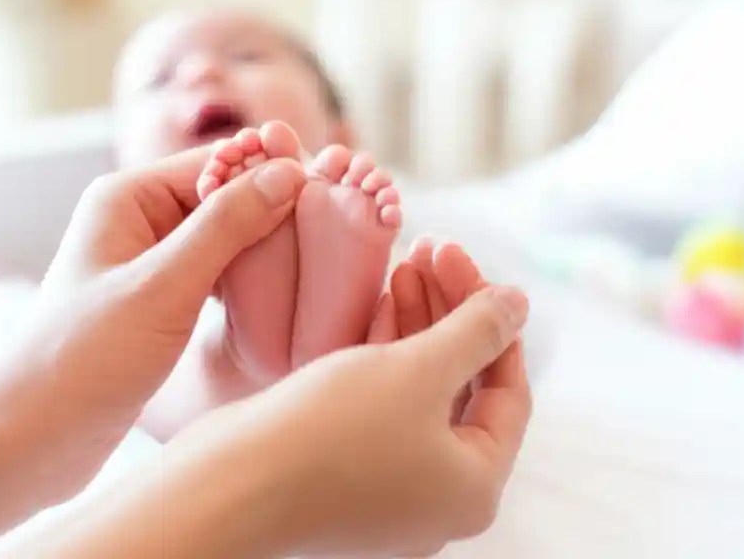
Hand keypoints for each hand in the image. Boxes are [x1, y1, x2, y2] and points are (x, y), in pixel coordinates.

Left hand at [28, 147, 308, 455]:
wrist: (32, 439)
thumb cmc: (84, 359)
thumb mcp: (163, 287)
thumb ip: (226, 227)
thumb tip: (287, 173)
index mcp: (127, 196)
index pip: (219, 162)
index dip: (273, 174)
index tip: (330, 193)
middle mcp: (137, 218)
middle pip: (226, 196)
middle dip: (275, 212)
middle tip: (333, 230)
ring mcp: (148, 261)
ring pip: (226, 238)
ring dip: (266, 249)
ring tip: (314, 263)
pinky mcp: (159, 301)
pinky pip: (218, 274)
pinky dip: (248, 281)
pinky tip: (279, 297)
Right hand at [39, 285, 532, 558]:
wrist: (223, 487)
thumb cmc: (328, 434)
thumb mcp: (419, 371)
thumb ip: (477, 332)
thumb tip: (520, 304)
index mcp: (474, 487)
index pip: (509, 390)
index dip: (494, 319)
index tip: (465, 261)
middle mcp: (439, 496)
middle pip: (466, 386)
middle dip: (453, 311)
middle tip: (434, 247)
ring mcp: (391, 487)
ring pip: (423, 390)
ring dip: (419, 322)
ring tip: (407, 259)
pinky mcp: (347, 472)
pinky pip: (384, 403)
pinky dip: (387, 351)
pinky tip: (380, 296)